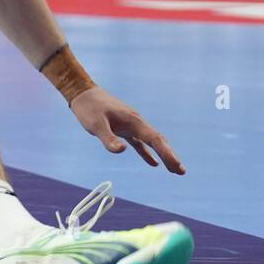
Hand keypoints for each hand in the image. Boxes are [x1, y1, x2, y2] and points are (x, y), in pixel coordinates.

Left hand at [69, 87, 185, 173]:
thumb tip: (123, 150)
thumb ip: (108, 138)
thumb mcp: (95, 124)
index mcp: (133, 121)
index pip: (155, 139)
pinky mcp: (123, 127)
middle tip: (181, 172)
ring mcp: (131, 124)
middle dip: (170, 155)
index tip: (176, 166)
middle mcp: (136, 122)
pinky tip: (153, 163)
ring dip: (163, 154)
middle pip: (157, 140)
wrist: (82, 92)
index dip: (167, 153)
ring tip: (174, 169)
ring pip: (151, 141)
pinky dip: (147, 152)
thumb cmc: (88, 108)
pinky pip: (139, 142)